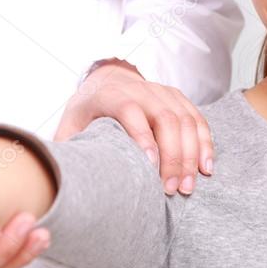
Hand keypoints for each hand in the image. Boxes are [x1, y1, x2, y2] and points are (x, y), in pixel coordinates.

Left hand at [54, 58, 212, 195]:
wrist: (105, 78)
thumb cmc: (85, 110)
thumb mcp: (69, 125)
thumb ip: (69, 147)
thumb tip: (59, 180)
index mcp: (110, 94)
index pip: (130, 111)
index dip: (142, 138)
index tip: (150, 168)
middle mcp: (140, 89)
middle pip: (164, 117)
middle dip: (173, 155)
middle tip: (172, 189)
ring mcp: (162, 91)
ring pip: (185, 119)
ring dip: (191, 154)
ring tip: (189, 186)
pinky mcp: (177, 97)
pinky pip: (197, 118)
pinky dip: (205, 143)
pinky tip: (206, 167)